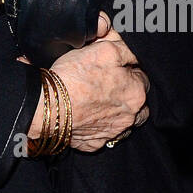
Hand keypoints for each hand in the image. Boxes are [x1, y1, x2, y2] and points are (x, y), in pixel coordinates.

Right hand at [50, 29, 149, 151]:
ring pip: (123, 120)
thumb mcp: (104, 49)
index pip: (143, 77)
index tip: (115, 67)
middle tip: (105, 83)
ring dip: (115, 111)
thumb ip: (125, 49)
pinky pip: (102, 133)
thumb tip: (132, 52)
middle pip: (136, 102)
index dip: (128, 70)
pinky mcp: (96, 143)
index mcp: (136, 93)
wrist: (49, 106)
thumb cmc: (75, 77)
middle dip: (126, 92)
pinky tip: (86, 114)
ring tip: (97, 100)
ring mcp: (113, 132)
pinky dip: (97, 124)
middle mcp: (130, 116)